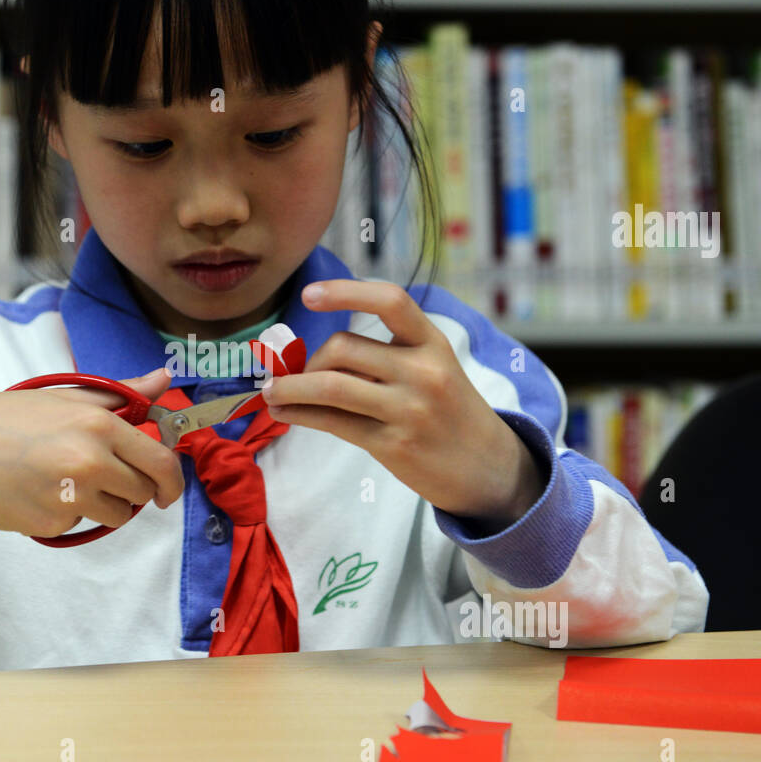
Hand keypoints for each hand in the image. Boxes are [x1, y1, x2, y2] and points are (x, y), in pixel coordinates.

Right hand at [0, 368, 185, 535]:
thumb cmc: (6, 419)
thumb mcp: (65, 398)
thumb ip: (121, 394)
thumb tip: (164, 379)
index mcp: (97, 424)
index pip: (160, 461)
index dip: (172, 479)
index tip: (168, 488)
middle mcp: (89, 461)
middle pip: (143, 492)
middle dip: (135, 490)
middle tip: (108, 478)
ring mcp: (70, 497)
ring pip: (117, 515)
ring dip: (105, 505)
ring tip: (68, 481)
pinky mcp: (51, 525)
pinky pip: (80, 525)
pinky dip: (68, 514)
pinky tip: (39, 493)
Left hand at [261, 280, 546, 532]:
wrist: (489, 469)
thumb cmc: (450, 413)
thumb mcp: (434, 371)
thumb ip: (386, 357)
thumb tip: (313, 356)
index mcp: (433, 343)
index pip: (390, 300)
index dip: (345, 292)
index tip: (309, 295)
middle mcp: (423, 371)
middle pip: (343, 348)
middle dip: (308, 361)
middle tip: (295, 375)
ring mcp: (408, 409)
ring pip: (330, 385)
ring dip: (289, 387)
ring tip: (271, 392)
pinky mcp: (393, 443)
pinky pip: (332, 422)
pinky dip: (299, 413)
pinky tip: (285, 412)